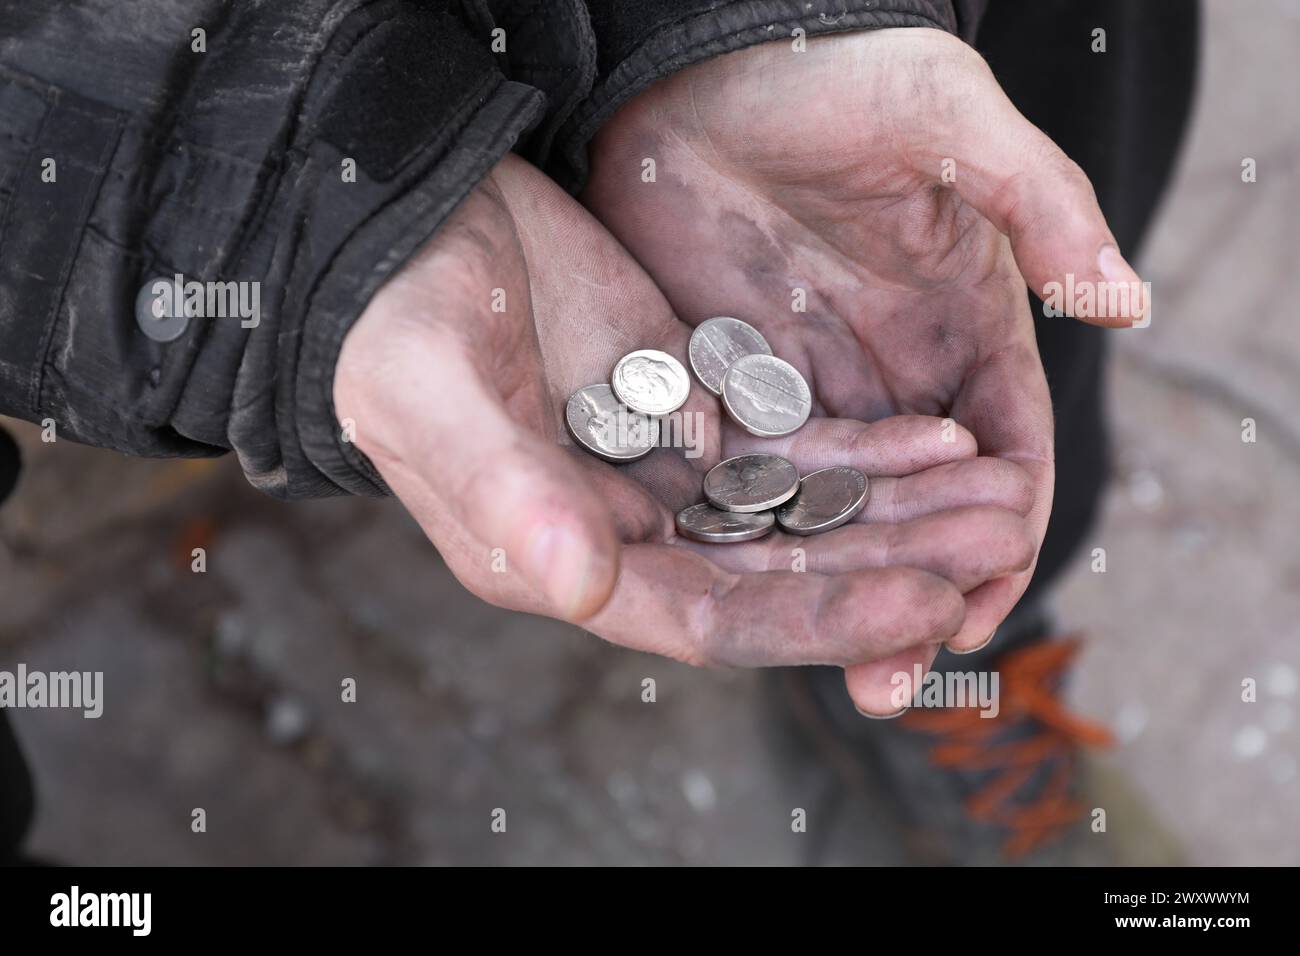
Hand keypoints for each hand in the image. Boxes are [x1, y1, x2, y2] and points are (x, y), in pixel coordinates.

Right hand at [335, 153, 1035, 687]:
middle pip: (781, 572)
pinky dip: (870, 447)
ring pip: (804, 512)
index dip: (818, 618)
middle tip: (1000, 539)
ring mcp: (667, 472)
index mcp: (563, 559)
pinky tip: (945, 441)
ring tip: (1003, 496)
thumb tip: (585, 586)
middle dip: (893, 564)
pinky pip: (798, 442)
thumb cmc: (396, 318)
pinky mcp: (695, 407)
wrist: (413, 226)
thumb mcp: (433, 393)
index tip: (923, 603)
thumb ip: (507, 492)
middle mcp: (628, 534)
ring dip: (902, 511)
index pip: (711, 618)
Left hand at [584, 28, 1144, 707]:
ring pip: (838, 508)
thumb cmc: (842, 73)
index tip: (974, 603)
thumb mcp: (952, 123)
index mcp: (968, 323)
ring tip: (828, 667)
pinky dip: (761, 536)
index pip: (1005, 450)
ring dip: (837, 587)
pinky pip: (753, 474)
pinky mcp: (733, 379)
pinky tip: (743, 595)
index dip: (999, 532)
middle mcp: (896, 370)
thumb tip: (1130, 305)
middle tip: (891, 678)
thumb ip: (1040, 207)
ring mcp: (813, 381)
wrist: (712, 56)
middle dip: (916, 589)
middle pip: (920, 504)